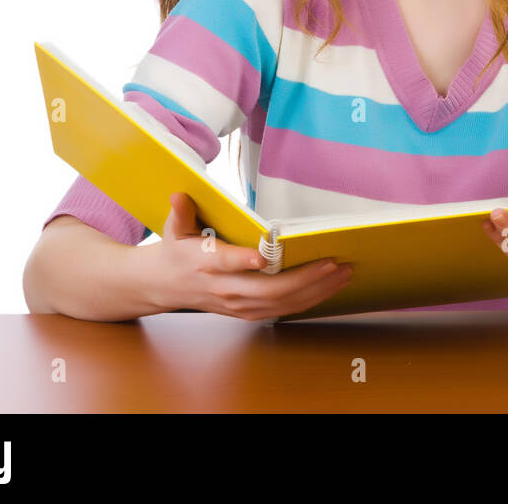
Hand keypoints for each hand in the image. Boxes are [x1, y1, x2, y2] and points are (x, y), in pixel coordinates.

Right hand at [146, 192, 354, 320]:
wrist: (164, 286)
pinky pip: (284, 310)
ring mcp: (238, 305)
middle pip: (267, 290)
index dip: (244, 261)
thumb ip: (181, 213)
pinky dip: (310, 300)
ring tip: (343, 274)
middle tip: (333, 262)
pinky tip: (330, 287)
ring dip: (316, 290)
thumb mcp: (173, 229)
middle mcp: (225, 288)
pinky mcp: (248, 313)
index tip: (264, 256)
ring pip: (282, 303)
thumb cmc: (175, 252)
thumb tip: (180, 195)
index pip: (226, 263)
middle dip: (305, 278)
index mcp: (205, 263)